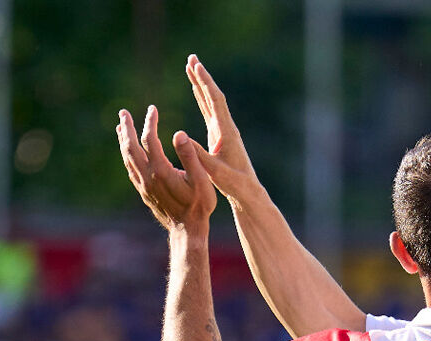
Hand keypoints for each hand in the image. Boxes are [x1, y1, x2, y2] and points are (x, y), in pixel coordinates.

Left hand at [117, 104, 216, 234]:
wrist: (187, 231)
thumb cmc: (199, 205)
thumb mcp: (202, 180)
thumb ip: (190, 156)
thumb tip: (179, 133)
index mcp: (161, 171)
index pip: (149, 140)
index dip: (149, 122)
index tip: (152, 109)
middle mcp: (148, 176)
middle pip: (130, 147)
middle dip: (127, 128)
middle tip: (123, 112)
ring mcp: (143, 185)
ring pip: (127, 158)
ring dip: (123, 140)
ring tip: (121, 126)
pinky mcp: (143, 191)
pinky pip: (130, 168)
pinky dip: (126, 155)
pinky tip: (128, 150)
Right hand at [183, 55, 263, 203]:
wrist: (248, 193)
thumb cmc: (234, 185)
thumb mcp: (215, 172)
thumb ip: (200, 155)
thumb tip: (182, 138)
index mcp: (226, 132)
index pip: (215, 101)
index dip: (205, 83)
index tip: (195, 66)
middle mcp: (226, 127)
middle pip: (213, 96)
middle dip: (202, 77)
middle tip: (191, 58)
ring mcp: (223, 131)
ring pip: (210, 102)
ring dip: (200, 85)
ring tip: (190, 67)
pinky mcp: (220, 136)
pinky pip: (209, 111)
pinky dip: (201, 98)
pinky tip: (196, 90)